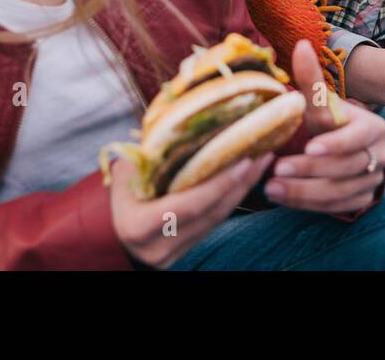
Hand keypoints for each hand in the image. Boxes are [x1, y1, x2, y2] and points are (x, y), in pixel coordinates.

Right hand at [110, 151, 274, 268]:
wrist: (121, 238)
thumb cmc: (122, 201)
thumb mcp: (123, 180)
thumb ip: (140, 161)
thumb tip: (164, 132)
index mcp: (141, 226)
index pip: (189, 204)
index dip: (219, 183)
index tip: (243, 160)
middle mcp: (161, 245)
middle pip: (211, 211)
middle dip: (241, 182)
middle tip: (263, 154)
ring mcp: (178, 251)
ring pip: (219, 217)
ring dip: (244, 188)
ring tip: (263, 161)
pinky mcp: (192, 249)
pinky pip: (218, 221)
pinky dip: (234, 197)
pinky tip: (248, 177)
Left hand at [262, 42, 384, 213]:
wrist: (337, 149)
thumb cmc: (327, 122)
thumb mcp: (320, 103)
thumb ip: (311, 78)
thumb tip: (301, 44)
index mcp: (373, 127)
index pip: (358, 137)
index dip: (336, 143)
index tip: (309, 147)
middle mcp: (380, 155)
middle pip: (346, 167)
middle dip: (309, 170)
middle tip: (276, 170)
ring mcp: (373, 181)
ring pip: (339, 191)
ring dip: (303, 191)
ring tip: (271, 187)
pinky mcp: (362, 201)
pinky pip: (336, 207)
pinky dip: (308, 204)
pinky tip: (283, 198)